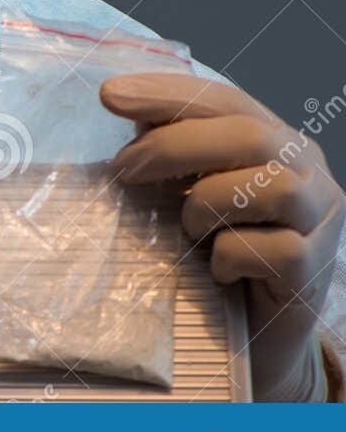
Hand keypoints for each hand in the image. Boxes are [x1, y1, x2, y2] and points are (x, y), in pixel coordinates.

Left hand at [102, 73, 343, 401]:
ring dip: (206, 205)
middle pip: (250, 136)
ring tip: (185, 229)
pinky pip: (273, 249)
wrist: (249, 338)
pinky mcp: (314, 269)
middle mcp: (309, 173)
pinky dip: (229, 255)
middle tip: (123, 170)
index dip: (168, 94)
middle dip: (174, 147)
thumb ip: (172, 153)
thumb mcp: (188, 192)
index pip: (226, 101)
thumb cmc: (213, 253)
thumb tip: (124, 110)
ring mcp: (321, 221)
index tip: (110, 96)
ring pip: (271, 188)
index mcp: (278, 142)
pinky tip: (215, 269)